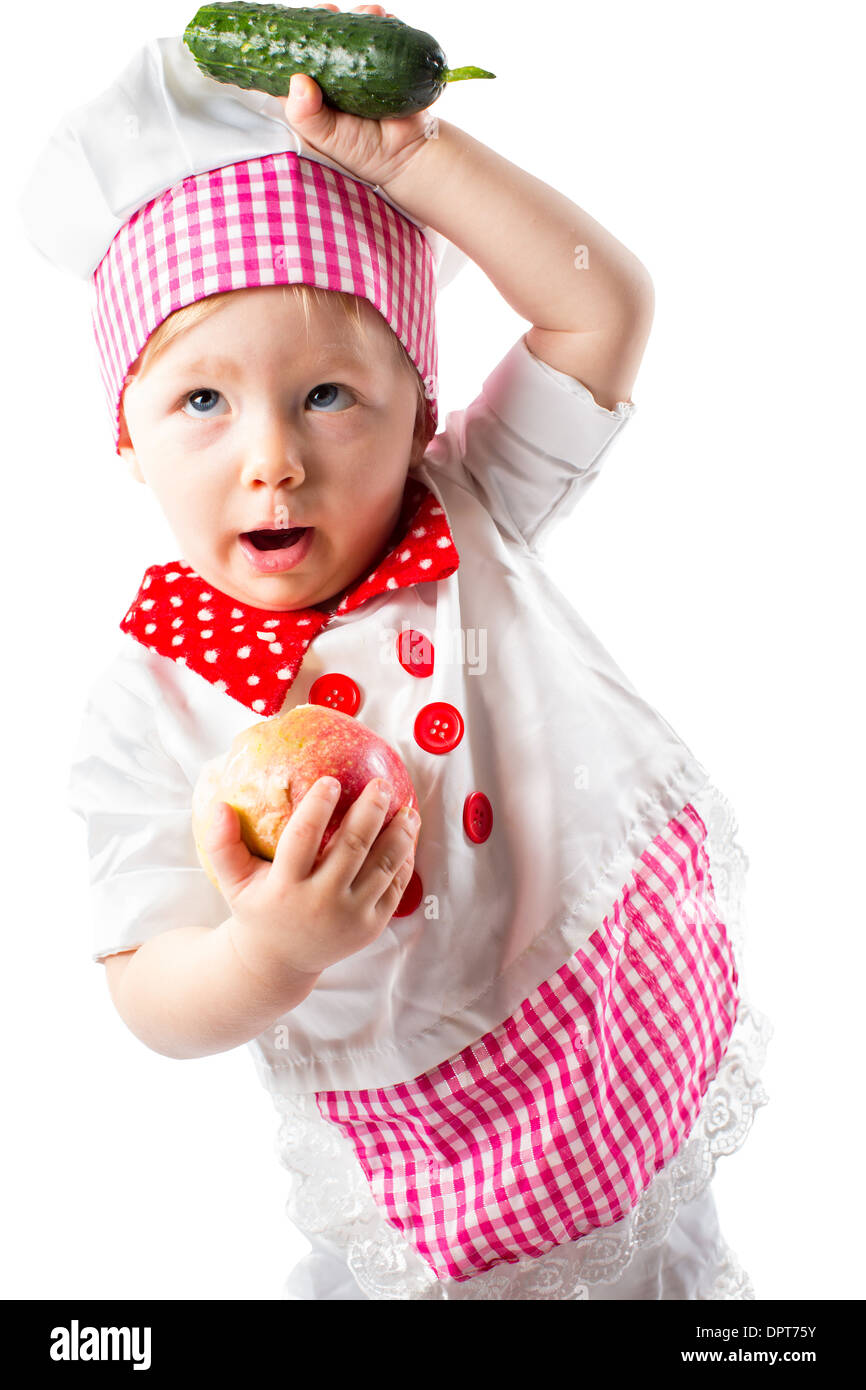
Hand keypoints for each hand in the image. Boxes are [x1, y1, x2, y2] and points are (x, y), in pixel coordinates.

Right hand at [206, 774, 419, 983]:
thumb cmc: (258, 909)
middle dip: (370, 811)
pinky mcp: (372, 926)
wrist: (280, 962)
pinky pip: (396, 886)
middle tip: (380, 784)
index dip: (318, 806)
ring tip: (406, 808)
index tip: (331, 780)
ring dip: (400, 833)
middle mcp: (321, 903)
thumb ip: (222, 844)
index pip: (303, 838)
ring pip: (384, 866)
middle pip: (353, 848)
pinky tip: (409, 834)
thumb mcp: (232, 882)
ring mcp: (351, 916)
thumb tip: (219, 805)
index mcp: (285, 888)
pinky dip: (405, 858)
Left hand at [284, 4, 432, 188]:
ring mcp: (360, 64)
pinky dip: (384, 21)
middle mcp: (334, 72)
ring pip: (353, 28)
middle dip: (328, 16)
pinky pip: (383, 32)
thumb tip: (299, 80)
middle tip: (333, 12)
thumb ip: (305, 115)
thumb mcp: (326, 137)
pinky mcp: (385, 59)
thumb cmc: (361, 149)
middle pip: (325, 33)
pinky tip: (385, 19)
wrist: (406, 152)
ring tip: (369, 15)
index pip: (296, 55)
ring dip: (359, 14)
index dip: (295, 35)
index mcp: (313, 89)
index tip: (301, 22)